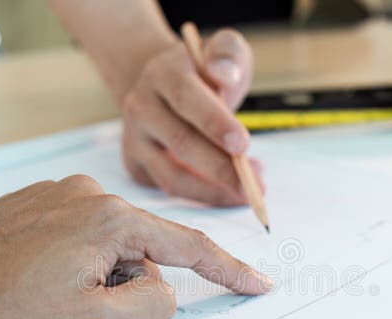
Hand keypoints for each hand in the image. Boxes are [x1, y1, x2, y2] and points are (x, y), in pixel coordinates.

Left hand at [0, 177, 270, 318]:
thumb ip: (153, 304)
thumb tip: (163, 287)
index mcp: (110, 220)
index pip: (188, 248)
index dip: (228, 271)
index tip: (257, 284)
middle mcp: (86, 195)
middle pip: (141, 250)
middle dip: (129, 287)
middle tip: (81, 317)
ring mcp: (56, 196)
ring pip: (107, 246)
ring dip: (97, 278)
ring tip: (48, 302)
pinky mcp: (31, 205)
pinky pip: (76, 238)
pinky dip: (73, 265)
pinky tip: (35, 285)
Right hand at [119, 28, 261, 205]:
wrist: (164, 85)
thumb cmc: (202, 71)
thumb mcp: (222, 50)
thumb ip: (228, 54)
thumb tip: (224, 75)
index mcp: (162, 74)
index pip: (186, 98)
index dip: (214, 123)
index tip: (243, 145)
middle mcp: (141, 107)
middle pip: (181, 143)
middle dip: (222, 169)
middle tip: (257, 185)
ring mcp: (134, 140)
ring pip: (172, 177)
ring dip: (214, 191)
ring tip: (249, 192)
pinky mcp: (136, 165)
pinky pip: (171, 189)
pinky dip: (204, 196)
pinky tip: (229, 190)